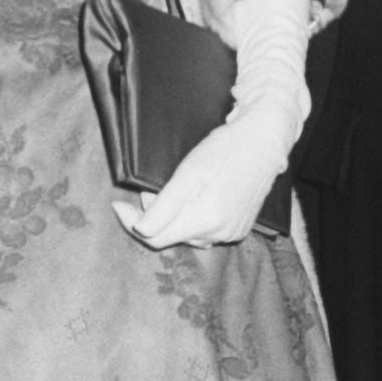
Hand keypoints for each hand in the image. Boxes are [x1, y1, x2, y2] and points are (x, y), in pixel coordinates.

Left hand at [113, 103, 291, 248]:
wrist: (264, 142)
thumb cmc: (225, 149)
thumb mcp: (189, 172)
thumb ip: (165, 205)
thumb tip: (141, 229)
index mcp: (205, 219)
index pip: (155, 237)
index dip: (131, 223)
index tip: (117, 205)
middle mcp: (220, 234)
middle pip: (172, 236)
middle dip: (155, 216)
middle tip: (149, 188)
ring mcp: (232, 233)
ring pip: (188, 235)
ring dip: (175, 218)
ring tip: (175, 190)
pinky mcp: (239, 229)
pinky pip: (206, 232)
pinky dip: (193, 219)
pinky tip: (196, 198)